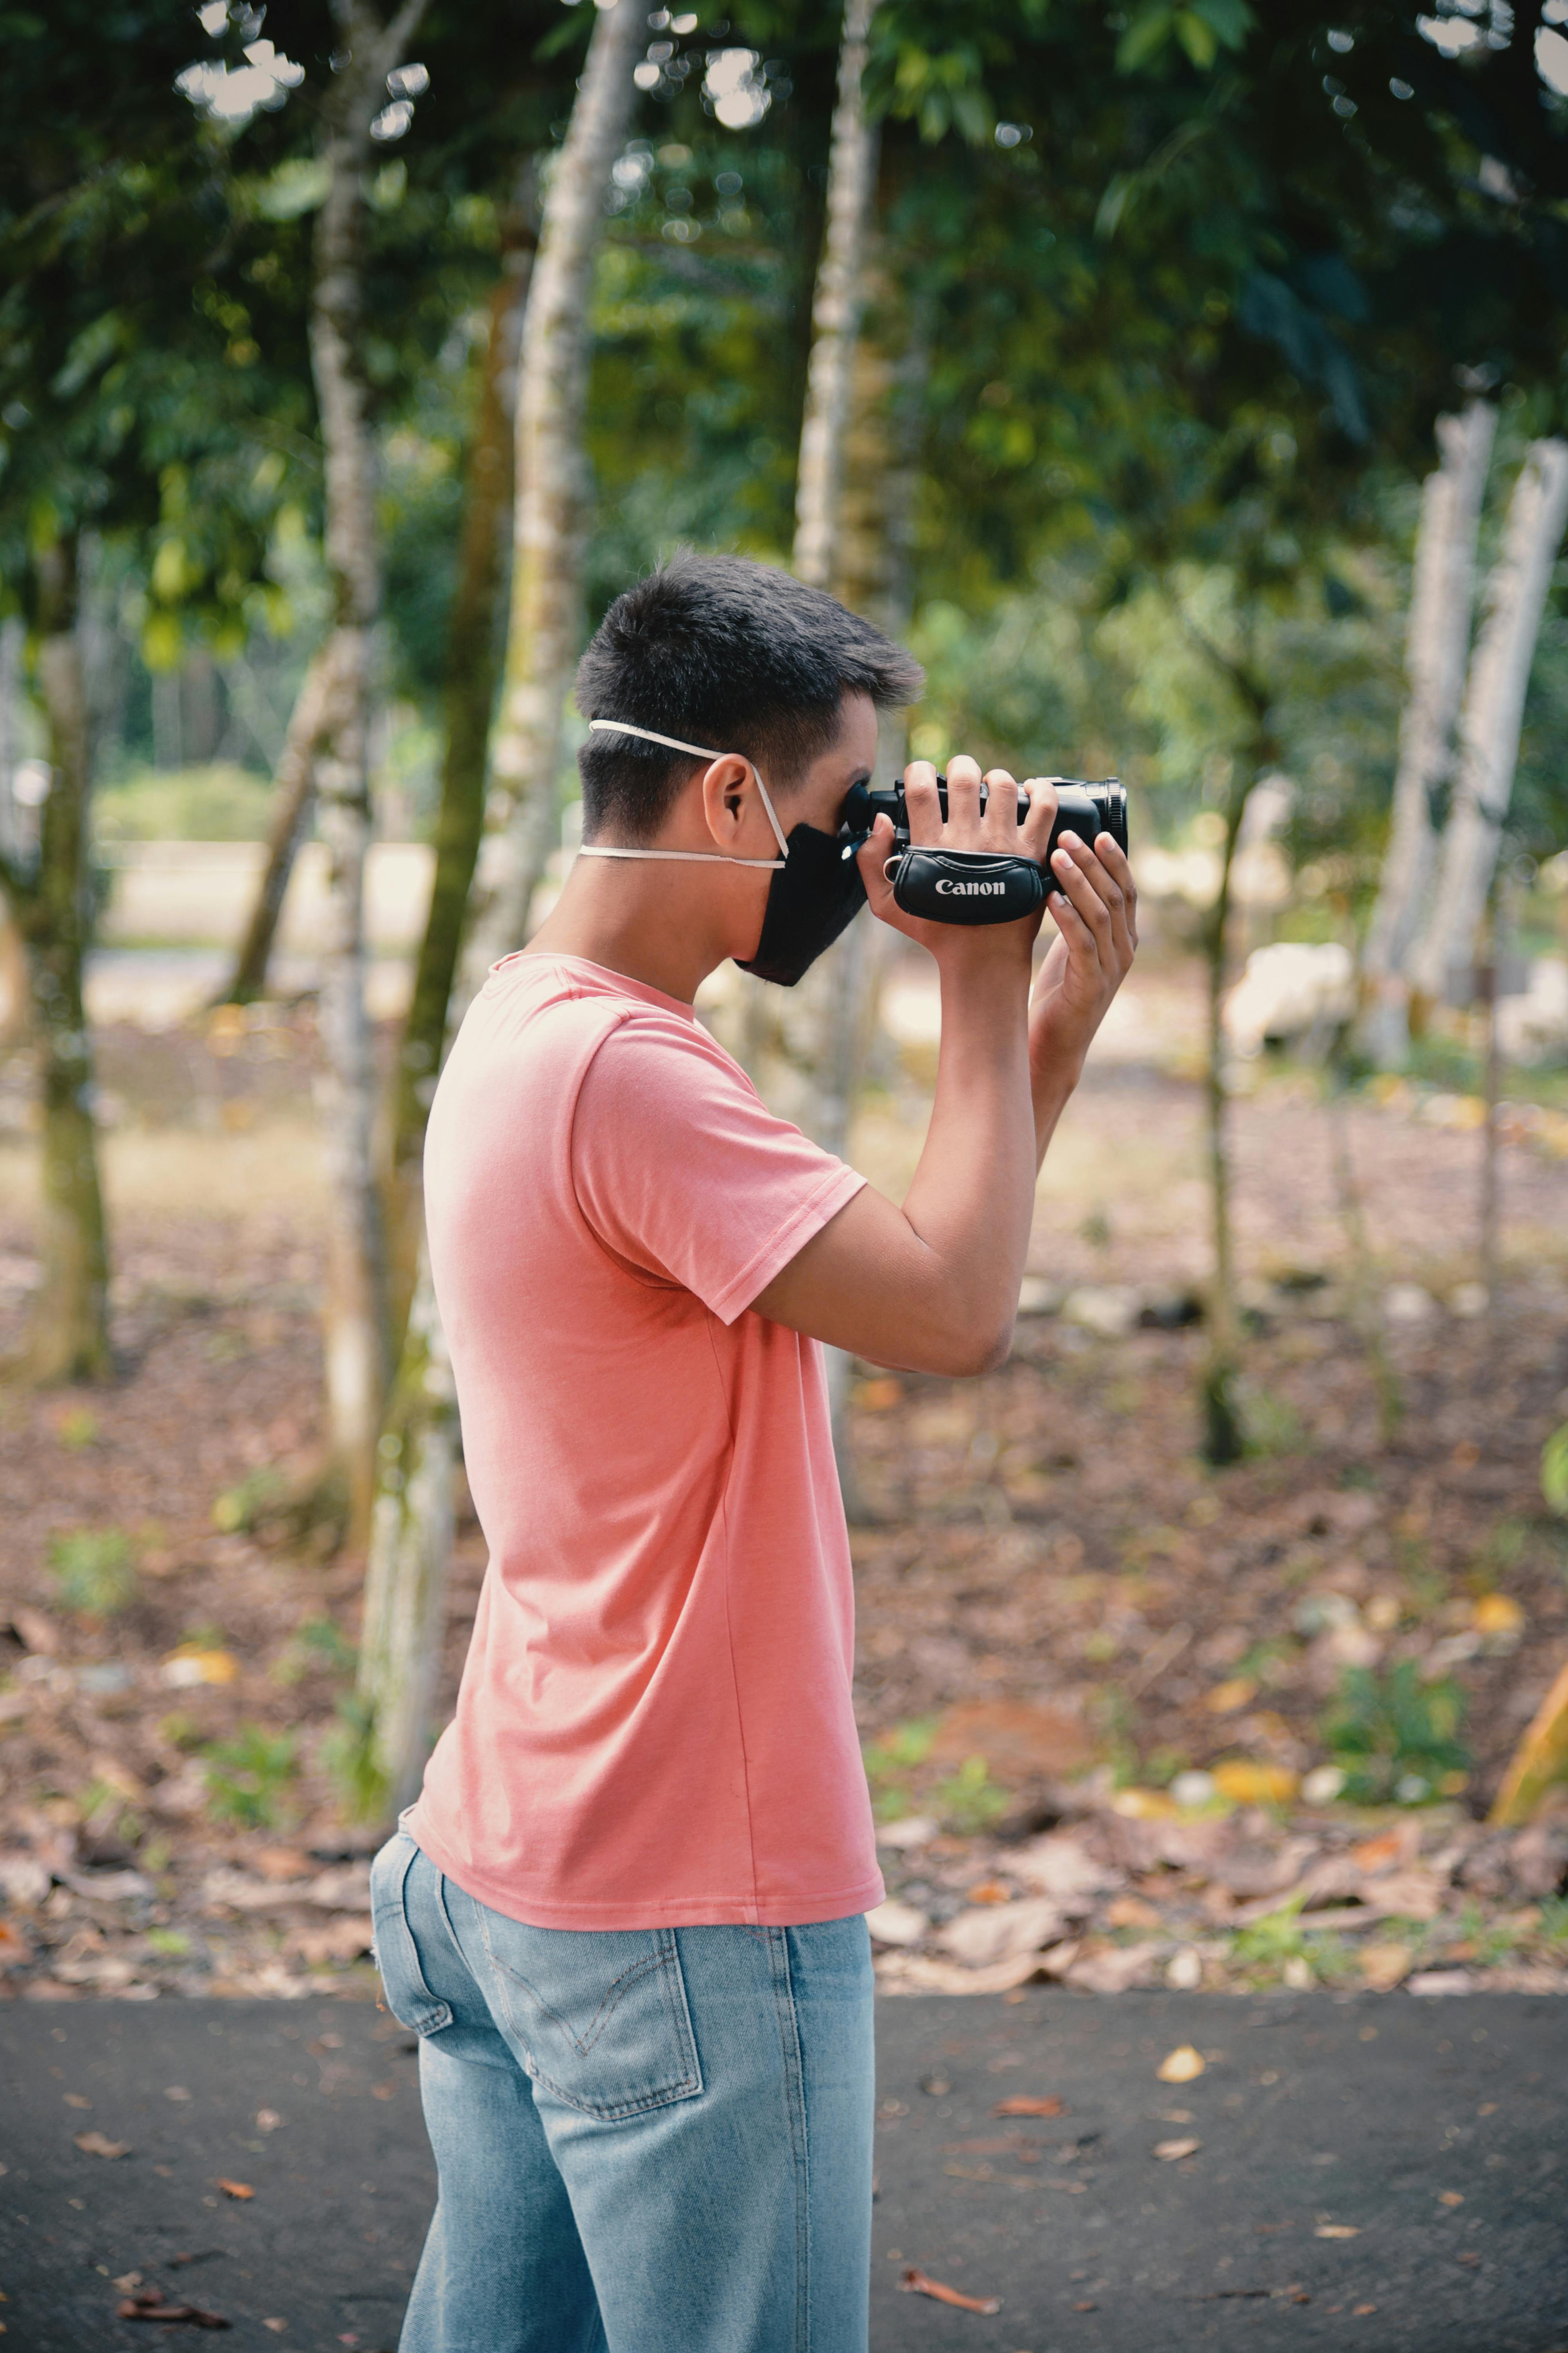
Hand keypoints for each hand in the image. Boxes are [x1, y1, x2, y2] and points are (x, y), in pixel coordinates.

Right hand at [857, 755, 1060, 969]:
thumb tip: (880, 822)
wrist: (982, 958)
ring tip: (992, 787)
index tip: (922, 775)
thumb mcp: (887, 905)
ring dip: (995, 778)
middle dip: (960, 766)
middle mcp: (968, 840)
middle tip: (961, 774)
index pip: (922, 789)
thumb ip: (870, 862)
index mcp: (932, 847)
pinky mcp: (1033, 853)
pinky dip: (1041, 790)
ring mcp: (1004, 845)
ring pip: (1003, 785)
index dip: (919, 771)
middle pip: (964, 778)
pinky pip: (1044, 807)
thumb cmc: (936, 931)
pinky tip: (1032, 790)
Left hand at [1029, 828, 1137, 1089]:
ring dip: (1078, 882)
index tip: (1097, 833)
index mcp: (1125, 939)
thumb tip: (1059, 876)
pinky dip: (1068, 917)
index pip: (1128, 890)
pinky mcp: (1091, 987)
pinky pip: (1083, 943)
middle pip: (1116, 896)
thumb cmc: (1059, 994)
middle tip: (1067, 835)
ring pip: (1101, 915)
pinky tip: (1051, 898)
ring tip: (1056, 857)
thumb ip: (1078, 917)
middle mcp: (1125, 952)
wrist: (1055, 1046)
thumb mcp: (1072, 948)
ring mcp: (1111, 970)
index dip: (1115, 860)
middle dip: (1092, 862)